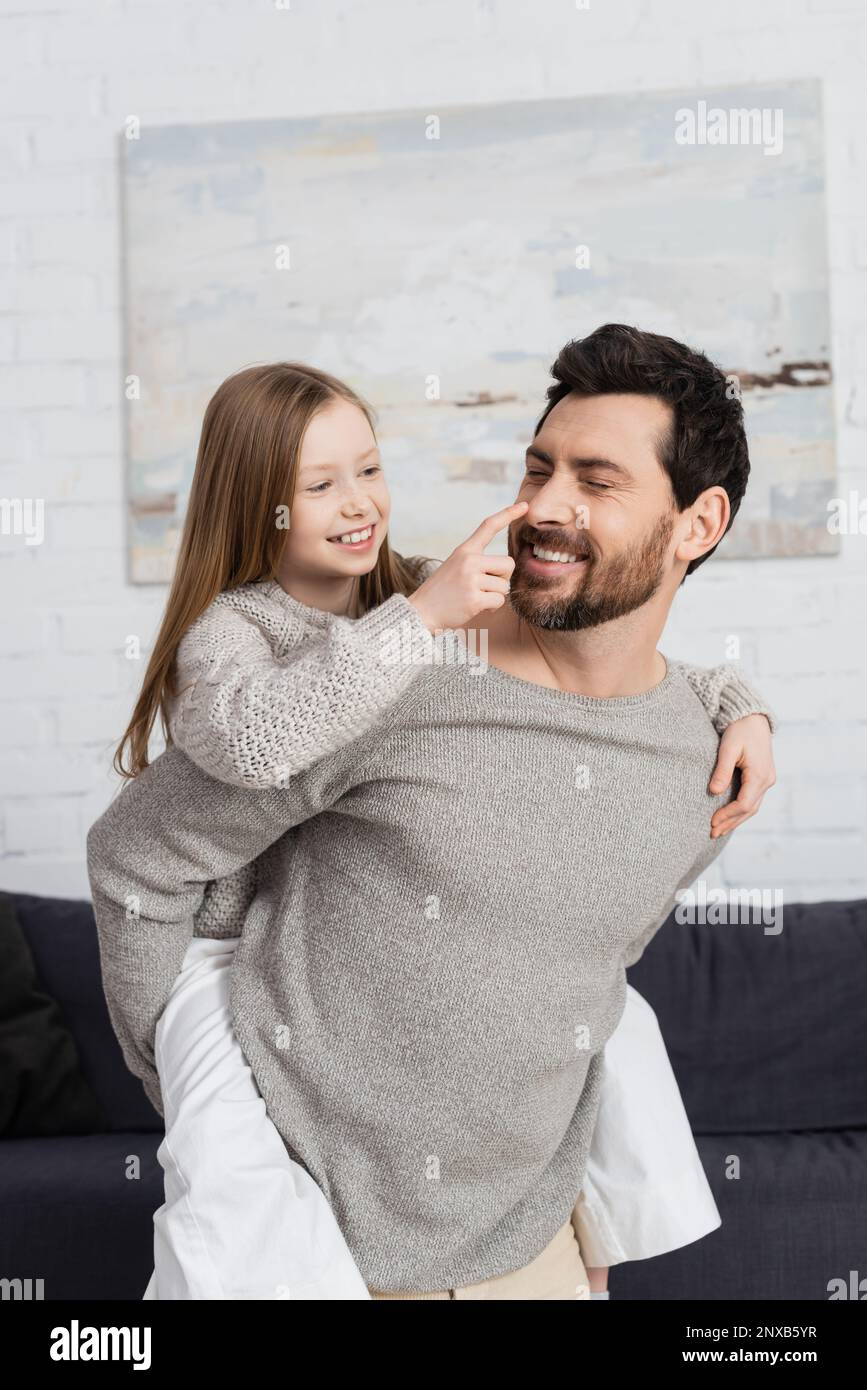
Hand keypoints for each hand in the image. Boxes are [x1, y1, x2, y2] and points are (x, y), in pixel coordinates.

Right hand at [407, 501, 528, 631]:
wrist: (421, 611)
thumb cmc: (443, 590)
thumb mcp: (456, 565)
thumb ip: (478, 561)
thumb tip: (507, 566)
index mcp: (465, 550)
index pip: (489, 526)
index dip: (508, 514)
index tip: (524, 505)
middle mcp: (468, 561)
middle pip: (508, 564)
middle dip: (503, 578)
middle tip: (487, 586)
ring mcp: (471, 580)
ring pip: (504, 586)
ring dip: (495, 594)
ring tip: (477, 597)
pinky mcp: (474, 599)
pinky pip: (499, 601)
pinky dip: (493, 607)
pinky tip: (479, 607)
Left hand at [708, 713, 775, 837]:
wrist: (753, 718)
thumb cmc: (740, 730)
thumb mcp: (728, 749)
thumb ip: (722, 771)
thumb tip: (714, 792)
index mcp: (759, 774)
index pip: (744, 804)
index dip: (728, 815)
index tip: (712, 822)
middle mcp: (767, 780)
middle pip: (749, 809)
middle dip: (731, 822)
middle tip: (712, 833)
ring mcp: (767, 779)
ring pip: (752, 806)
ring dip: (736, 819)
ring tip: (719, 829)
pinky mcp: (763, 777)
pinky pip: (753, 799)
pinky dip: (741, 810)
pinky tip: (730, 816)